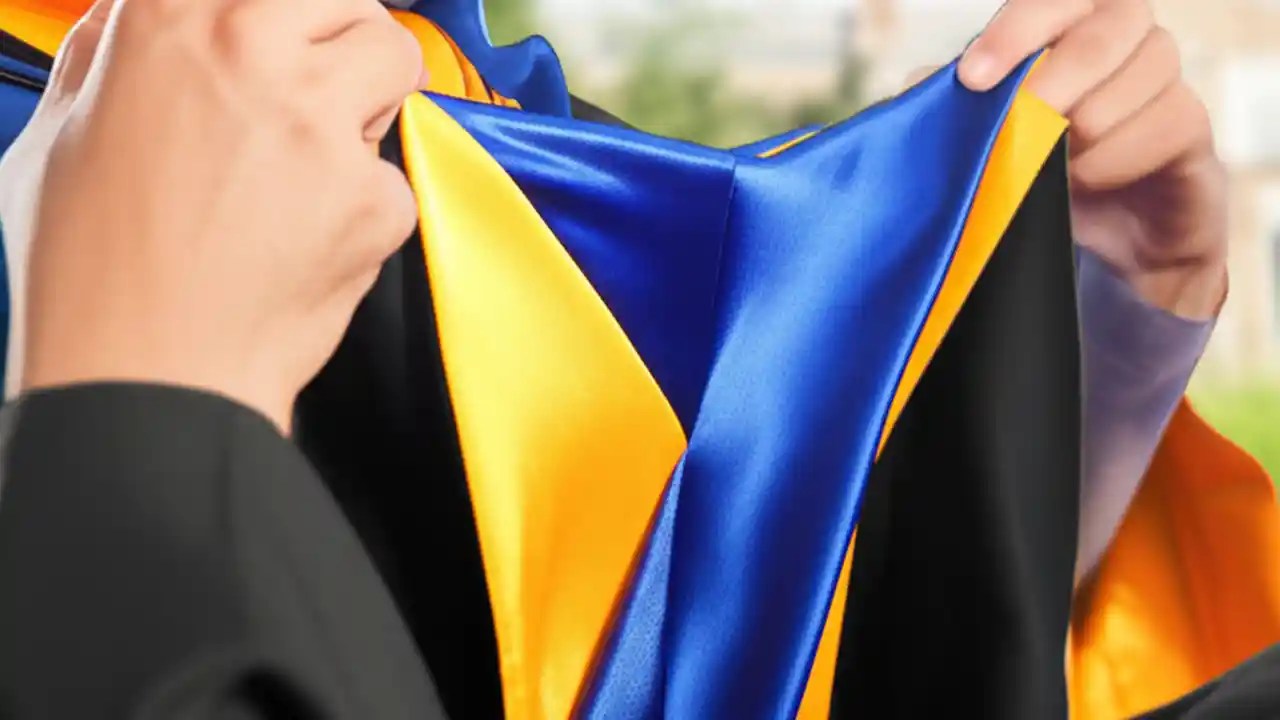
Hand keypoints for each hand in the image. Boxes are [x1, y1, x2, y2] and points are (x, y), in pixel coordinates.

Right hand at [0, 0, 427, 431]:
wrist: (145, 381)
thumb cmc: (90, 273)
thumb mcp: (60, 134)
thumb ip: (112, 54)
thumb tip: (137, 18)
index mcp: (167, 21)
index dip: (282, 14)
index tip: (286, 36)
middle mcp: (250, 52)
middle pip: (349, 1)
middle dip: (341, 42)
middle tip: (314, 93)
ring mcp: (319, 125)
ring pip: (398, 58)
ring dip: (371, 99)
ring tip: (313, 159)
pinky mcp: (372, 197)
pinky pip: (393, 178)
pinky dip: (364, 210)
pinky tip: (306, 245)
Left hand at [958, 0, 1226, 318]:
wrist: (1106, 249)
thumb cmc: (1040, 176)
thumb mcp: (987, 142)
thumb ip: (954, 111)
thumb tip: (918, 92)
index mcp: (1073, 27)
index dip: (1017, 29)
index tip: (972, 78)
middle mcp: (1129, 41)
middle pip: (1112, 23)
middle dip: (1055, 78)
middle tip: (1020, 127)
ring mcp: (1170, 82)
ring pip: (1146, 71)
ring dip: (1086, 126)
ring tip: (1055, 165)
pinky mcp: (1193, 131)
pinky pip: (1170, 121)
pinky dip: (1117, 157)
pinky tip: (1086, 181)